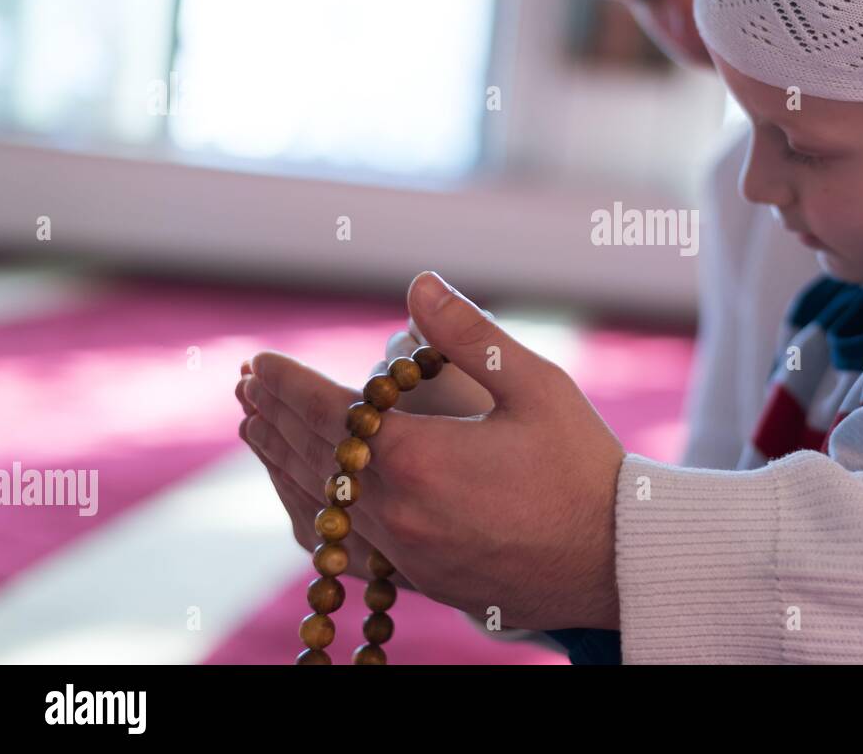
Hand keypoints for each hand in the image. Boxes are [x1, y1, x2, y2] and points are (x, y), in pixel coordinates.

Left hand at [240, 272, 626, 630]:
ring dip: (282, 462)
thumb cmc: (583, 467)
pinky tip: (304, 498)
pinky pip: (342, 544)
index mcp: (420, 460)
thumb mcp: (538, 386)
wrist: (616, 561)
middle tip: (246, 386)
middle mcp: (399, 513)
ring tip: (255, 431)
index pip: (330, 414)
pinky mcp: (419, 578)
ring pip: (320, 505)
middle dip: (274, 417)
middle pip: (314, 458)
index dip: (289, 384)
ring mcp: (405, 554)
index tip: (259, 360)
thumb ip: (471, 333)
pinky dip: (311, 512)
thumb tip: (420, 283)